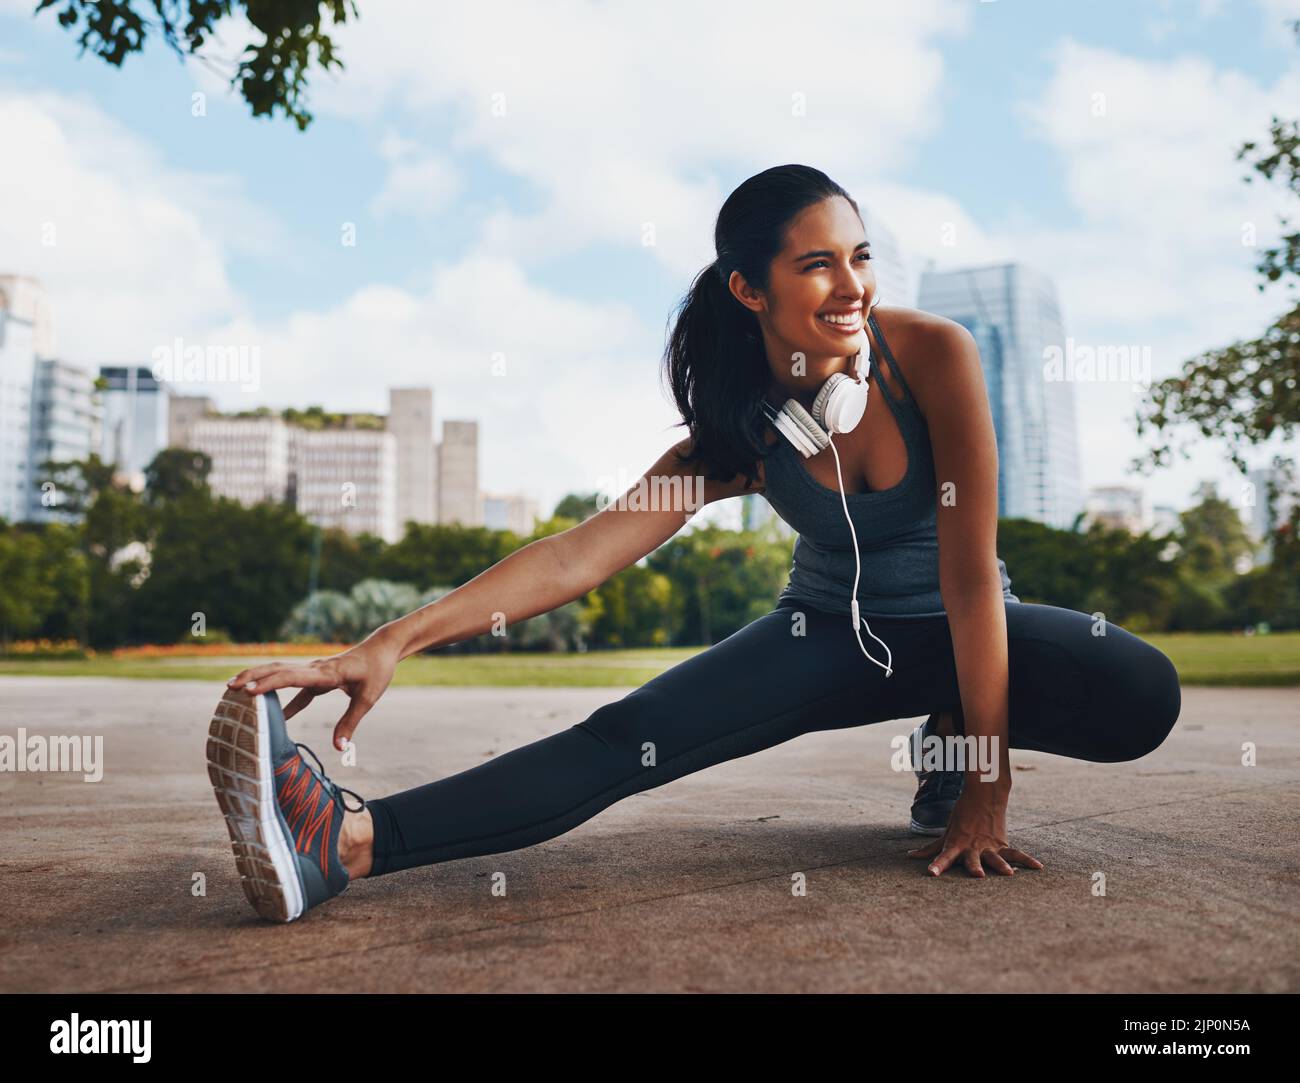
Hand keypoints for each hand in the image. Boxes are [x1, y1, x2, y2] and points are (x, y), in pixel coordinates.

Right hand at [225, 632, 401, 751]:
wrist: (383, 648)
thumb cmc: (377, 671)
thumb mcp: (368, 698)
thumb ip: (350, 722)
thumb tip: (339, 748)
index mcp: (325, 673)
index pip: (291, 677)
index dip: (268, 684)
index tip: (247, 692)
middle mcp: (315, 668)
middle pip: (278, 670)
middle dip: (253, 677)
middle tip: (229, 687)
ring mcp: (314, 670)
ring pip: (281, 672)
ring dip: (259, 679)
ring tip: (235, 689)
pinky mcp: (318, 675)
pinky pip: (293, 684)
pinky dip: (280, 694)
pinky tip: (273, 712)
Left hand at [907, 783, 1043, 878]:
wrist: (983, 797)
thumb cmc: (961, 819)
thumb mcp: (946, 833)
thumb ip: (930, 848)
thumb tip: (910, 857)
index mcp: (956, 844)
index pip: (943, 857)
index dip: (937, 865)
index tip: (931, 873)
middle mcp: (972, 847)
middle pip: (972, 859)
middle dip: (974, 867)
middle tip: (978, 875)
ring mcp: (989, 846)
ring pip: (995, 857)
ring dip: (1001, 865)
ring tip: (1008, 874)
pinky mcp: (1003, 844)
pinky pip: (1016, 853)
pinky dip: (1027, 860)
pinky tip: (1039, 868)